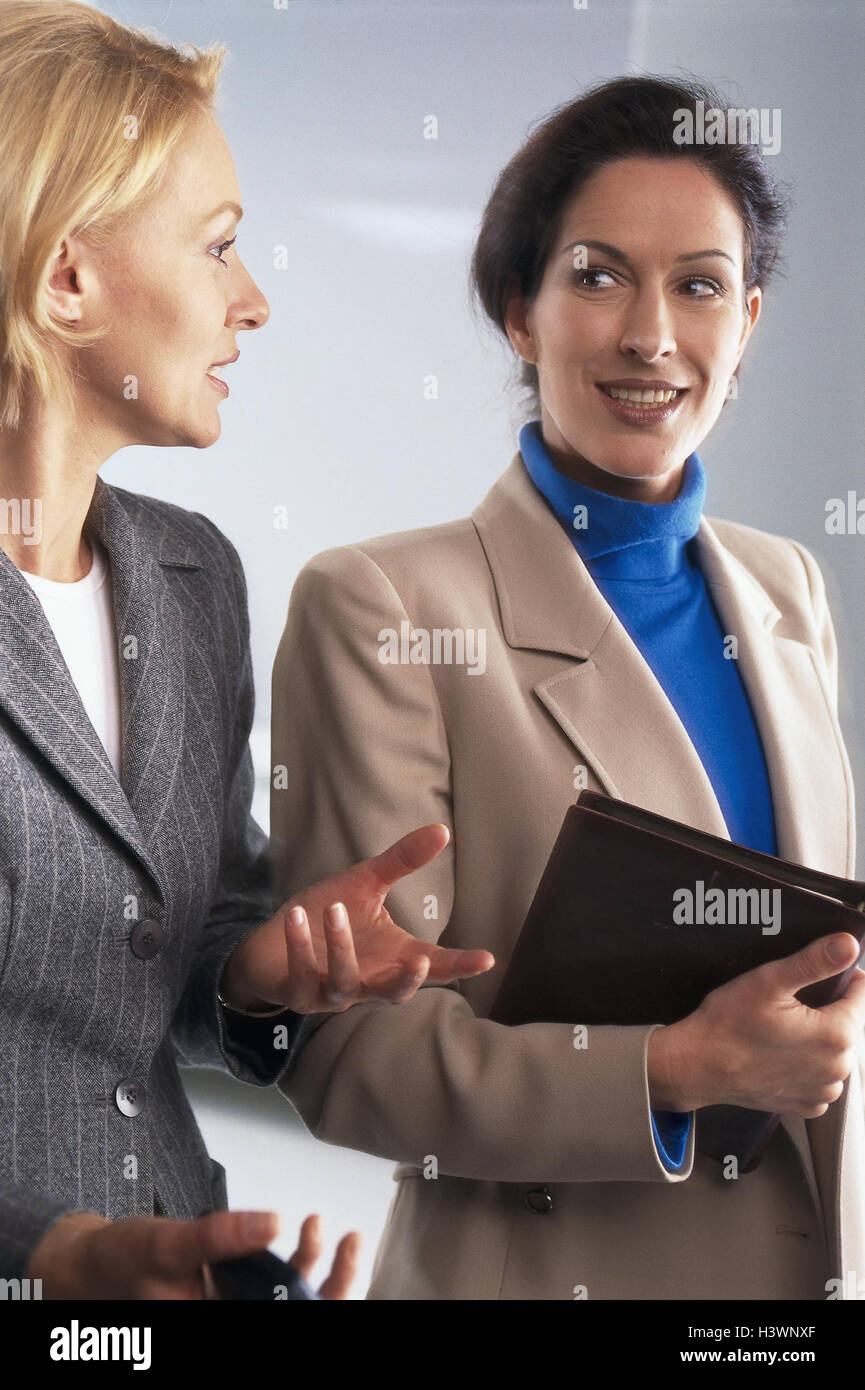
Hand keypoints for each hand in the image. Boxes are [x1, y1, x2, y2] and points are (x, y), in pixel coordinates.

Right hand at [27, 1208, 359, 1300]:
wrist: (89, 1266)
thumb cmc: (119, 1264)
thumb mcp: (167, 1244)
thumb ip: (218, 1235)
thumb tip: (271, 1221)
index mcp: (214, 1328)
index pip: (287, 1324)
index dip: (325, 1301)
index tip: (348, 1266)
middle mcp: (229, 1323)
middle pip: (296, 1313)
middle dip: (330, 1282)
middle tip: (353, 1243)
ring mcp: (232, 1313)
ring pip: (288, 1301)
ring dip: (313, 1268)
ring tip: (321, 1226)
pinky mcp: (231, 1298)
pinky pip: (271, 1288)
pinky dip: (290, 1262)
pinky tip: (296, 1230)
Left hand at [221, 823, 494, 1012]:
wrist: (271, 941)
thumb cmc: (326, 915)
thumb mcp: (367, 884)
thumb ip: (403, 862)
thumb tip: (442, 830)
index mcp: (391, 958)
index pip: (433, 966)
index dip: (460, 965)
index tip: (487, 959)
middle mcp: (367, 982)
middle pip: (395, 993)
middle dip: (408, 980)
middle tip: (420, 958)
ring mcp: (332, 993)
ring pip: (345, 983)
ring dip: (342, 947)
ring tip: (335, 910)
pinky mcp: (297, 994)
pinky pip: (302, 977)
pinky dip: (299, 947)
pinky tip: (297, 917)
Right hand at [648, 932, 864, 1116]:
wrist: (696, 1066)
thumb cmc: (728, 1023)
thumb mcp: (769, 981)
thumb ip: (815, 961)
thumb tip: (849, 944)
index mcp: (837, 1035)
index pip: (860, 993)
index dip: (839, 977)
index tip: (808, 975)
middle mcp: (838, 1069)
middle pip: (848, 1022)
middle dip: (826, 1008)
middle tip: (785, 1002)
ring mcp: (823, 1091)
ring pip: (835, 1050)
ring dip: (818, 1037)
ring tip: (780, 1029)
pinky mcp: (807, 1105)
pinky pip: (821, 1077)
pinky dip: (807, 1065)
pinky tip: (780, 1054)